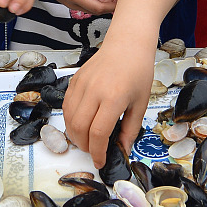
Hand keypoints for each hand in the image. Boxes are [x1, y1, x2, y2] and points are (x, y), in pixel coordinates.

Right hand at [63, 35, 155, 167]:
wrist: (127, 44)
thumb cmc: (138, 72)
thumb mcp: (141, 103)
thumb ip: (130, 129)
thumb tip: (122, 150)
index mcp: (114, 98)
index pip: (98, 133)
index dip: (97, 152)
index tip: (100, 162)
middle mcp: (94, 91)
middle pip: (79, 128)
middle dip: (84, 146)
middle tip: (93, 152)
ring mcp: (81, 84)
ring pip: (69, 119)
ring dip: (75, 135)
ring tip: (86, 140)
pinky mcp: (74, 80)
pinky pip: (66, 106)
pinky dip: (70, 120)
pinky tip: (80, 124)